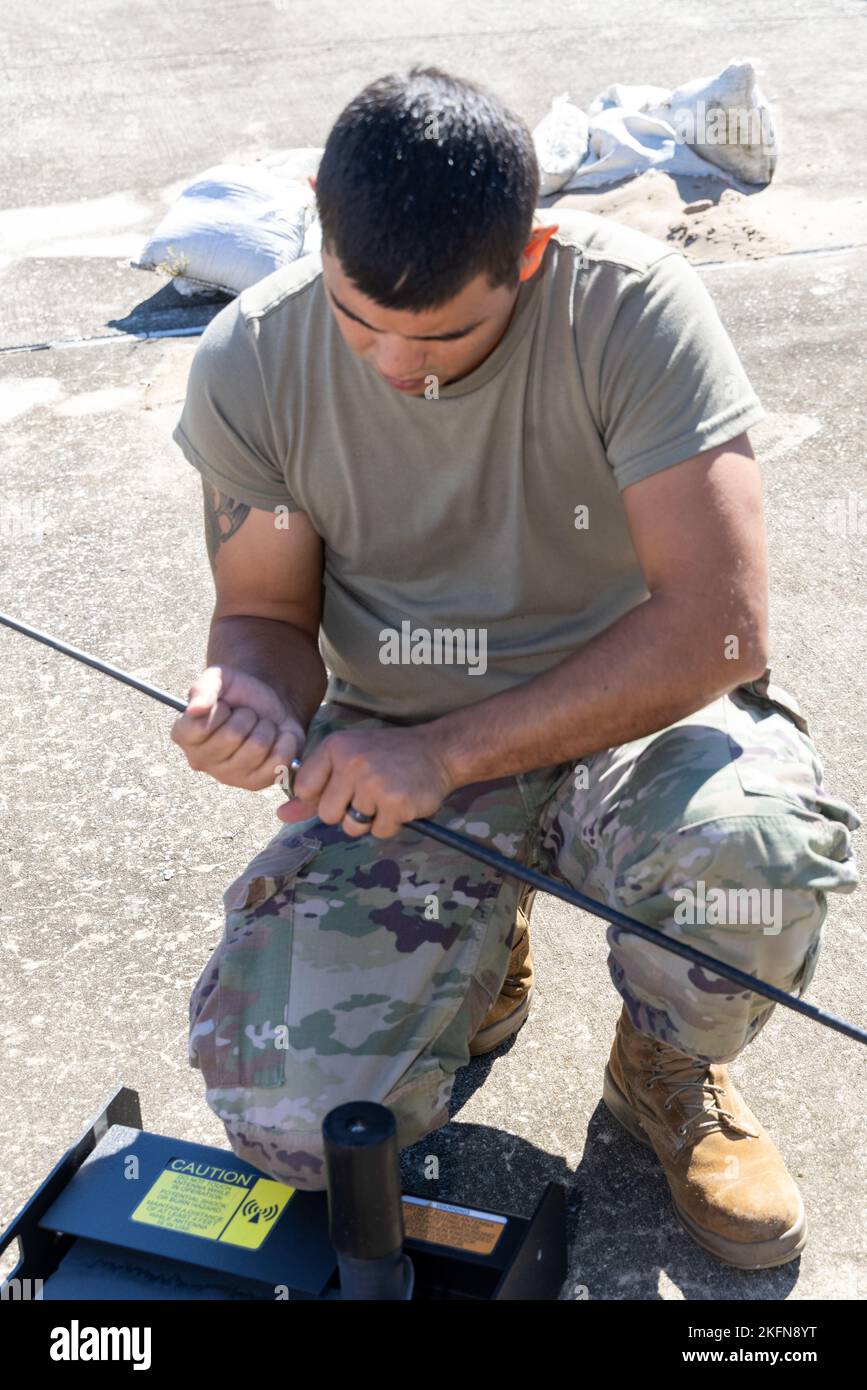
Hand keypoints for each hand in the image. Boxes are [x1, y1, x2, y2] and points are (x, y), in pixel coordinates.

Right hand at [170, 666, 305, 790]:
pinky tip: (278, 736)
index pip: (201, 726)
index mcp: (185, 735)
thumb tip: (194, 710)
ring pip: (257, 747)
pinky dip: (285, 741)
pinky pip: (278, 762)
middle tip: (247, 715)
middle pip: (233, 735)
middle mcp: (201, 761)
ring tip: (261, 725)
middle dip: (247, 716)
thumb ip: (203, 690)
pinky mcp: (256, 784)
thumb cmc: (237, 691)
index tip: (224, 705)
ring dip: (266, 727)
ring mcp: (228, 777)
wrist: (269, 700)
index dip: (220, 710)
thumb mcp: (217, 678)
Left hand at [276, 725, 454, 837]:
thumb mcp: (347, 759)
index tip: (343, 785)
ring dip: (368, 819)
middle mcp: (352, 763)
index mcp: (336, 747)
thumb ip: (313, 788)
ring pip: (352, 827)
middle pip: (327, 814)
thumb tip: (281, 815)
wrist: (437, 751)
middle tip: (369, 790)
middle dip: (346, 811)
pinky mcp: (396, 804)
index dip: (322, 794)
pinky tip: (400, 802)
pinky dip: (390, 823)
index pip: (305, 789)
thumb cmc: (386, 755)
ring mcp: (375, 784)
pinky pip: (379, 832)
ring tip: (385, 796)